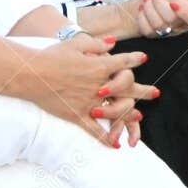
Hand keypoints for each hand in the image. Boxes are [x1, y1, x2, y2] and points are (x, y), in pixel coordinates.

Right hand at [21, 34, 156, 147]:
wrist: (31, 74)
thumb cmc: (51, 56)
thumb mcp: (75, 44)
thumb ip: (96, 44)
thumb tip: (113, 43)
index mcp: (99, 66)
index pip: (123, 62)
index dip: (134, 59)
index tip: (143, 58)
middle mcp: (99, 85)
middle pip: (127, 88)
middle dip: (143, 90)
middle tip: (155, 93)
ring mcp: (89, 102)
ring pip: (116, 111)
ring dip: (129, 114)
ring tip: (139, 117)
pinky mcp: (77, 115)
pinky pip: (94, 130)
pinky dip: (105, 138)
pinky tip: (116, 145)